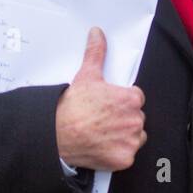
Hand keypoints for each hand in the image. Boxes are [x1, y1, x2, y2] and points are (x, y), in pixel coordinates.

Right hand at [55, 27, 147, 171]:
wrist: (56, 134)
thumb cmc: (72, 107)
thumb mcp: (86, 75)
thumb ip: (96, 53)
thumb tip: (97, 33)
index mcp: (131, 99)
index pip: (136, 99)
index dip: (121, 101)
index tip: (108, 105)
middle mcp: (135, 120)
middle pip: (136, 118)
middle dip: (123, 118)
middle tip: (103, 119)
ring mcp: (130, 141)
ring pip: (135, 136)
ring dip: (124, 136)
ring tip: (103, 133)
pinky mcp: (124, 159)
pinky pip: (127, 155)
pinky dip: (118, 153)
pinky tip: (103, 146)